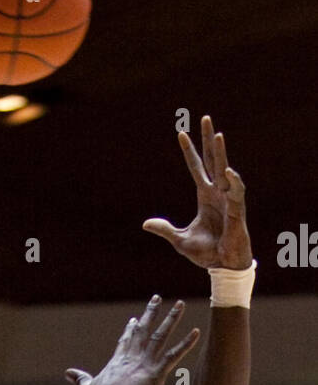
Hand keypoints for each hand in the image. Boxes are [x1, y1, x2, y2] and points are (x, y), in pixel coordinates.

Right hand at [66, 297, 199, 384]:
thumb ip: (80, 379)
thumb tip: (68, 373)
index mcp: (116, 361)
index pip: (126, 340)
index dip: (131, 328)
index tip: (136, 318)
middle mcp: (131, 358)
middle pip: (143, 330)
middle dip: (151, 313)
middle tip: (158, 298)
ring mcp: (143, 364)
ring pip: (160, 336)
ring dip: (171, 319)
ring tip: (180, 305)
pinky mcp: (155, 374)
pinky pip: (174, 355)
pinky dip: (186, 343)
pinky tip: (195, 332)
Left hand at [143, 115, 251, 269]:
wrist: (221, 266)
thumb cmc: (206, 253)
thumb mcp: (180, 239)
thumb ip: (165, 229)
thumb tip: (145, 224)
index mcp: (205, 196)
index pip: (196, 167)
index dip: (189, 151)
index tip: (181, 134)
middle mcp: (217, 192)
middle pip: (213, 159)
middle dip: (209, 139)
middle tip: (206, 118)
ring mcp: (228, 199)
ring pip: (225, 169)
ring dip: (222, 153)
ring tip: (218, 135)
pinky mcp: (237, 210)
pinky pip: (236, 192)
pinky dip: (233, 181)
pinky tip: (227, 170)